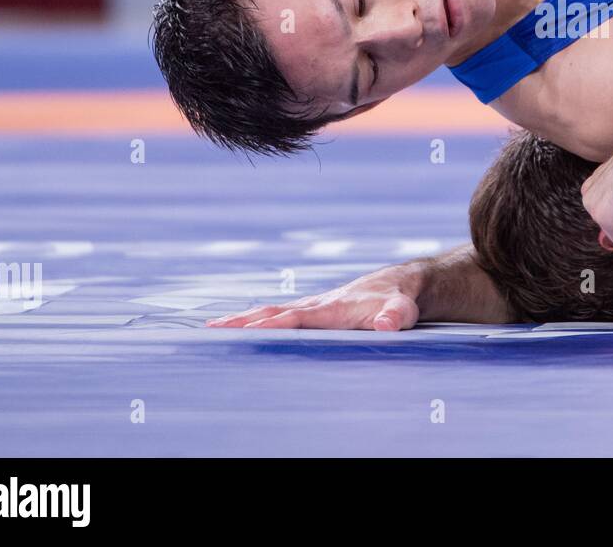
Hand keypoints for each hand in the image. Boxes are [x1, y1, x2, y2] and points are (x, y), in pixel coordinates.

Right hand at [205, 264, 423, 330]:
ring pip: (273, 311)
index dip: (274, 324)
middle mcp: (317, 305)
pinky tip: (243, 325)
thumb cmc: (398, 300)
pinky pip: (280, 314)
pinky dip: (258, 319)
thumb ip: (395, 317)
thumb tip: (388, 325)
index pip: (297, 317)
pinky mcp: (314, 310)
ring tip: (213, 326)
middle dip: (244, 320)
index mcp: (332, 309)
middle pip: (274, 311)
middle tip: (211, 327)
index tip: (248, 329)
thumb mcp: (401, 310)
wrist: (399, 283)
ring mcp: (313, 306)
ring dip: (244, 319)